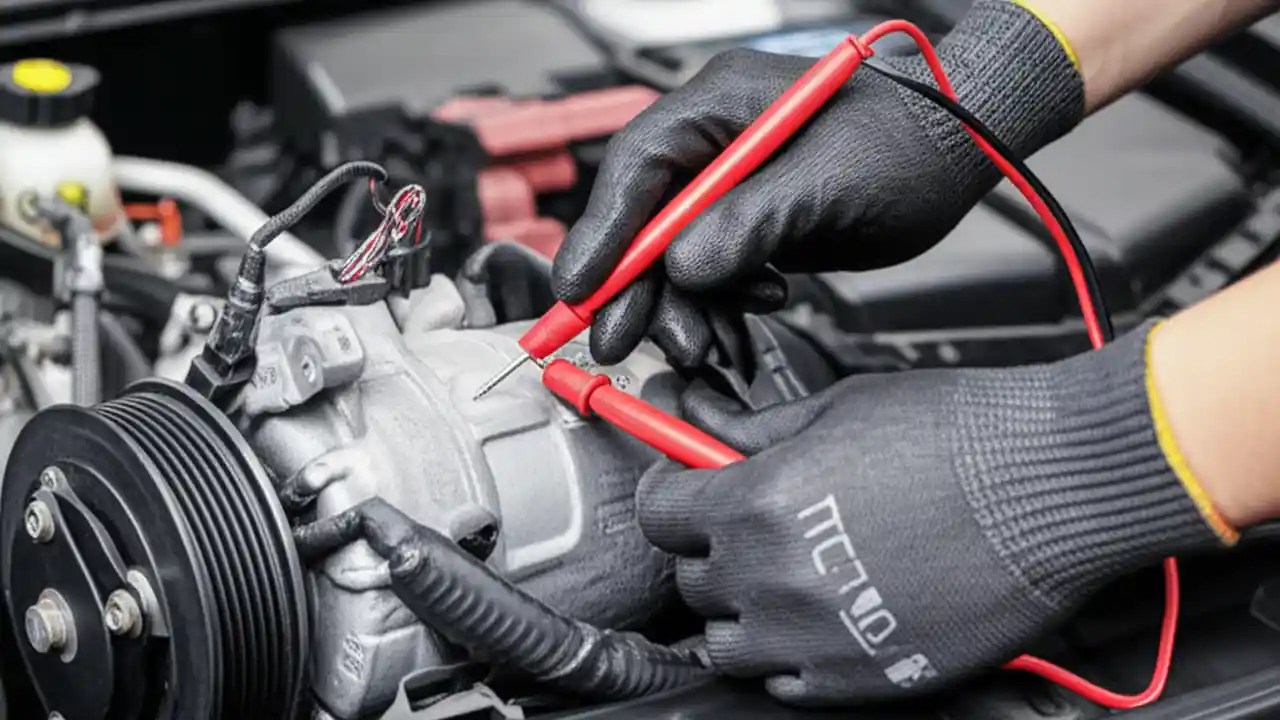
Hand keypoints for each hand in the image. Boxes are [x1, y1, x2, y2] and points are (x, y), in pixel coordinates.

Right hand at [552, 0, 1083, 366]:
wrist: (960, 154)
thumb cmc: (912, 142)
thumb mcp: (830, 182)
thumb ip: (751, 222)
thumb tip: (682, 267)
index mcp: (720, 105)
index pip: (637, 166)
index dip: (603, 230)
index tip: (581, 288)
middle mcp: (714, 144)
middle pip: (645, 220)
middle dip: (634, 288)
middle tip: (621, 344)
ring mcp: (731, 186)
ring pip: (675, 259)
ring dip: (681, 310)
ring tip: (702, 348)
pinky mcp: (750, 222)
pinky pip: (712, 275)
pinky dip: (718, 311)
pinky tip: (737, 332)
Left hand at [636, 324, 1227, 704]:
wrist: (1053, 483)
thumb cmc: (960, 433)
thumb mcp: (838, 408)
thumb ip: (756, 432)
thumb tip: (705, 429)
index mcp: (757, 503)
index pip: (658, 514)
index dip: (668, 495)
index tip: (682, 490)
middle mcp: (773, 577)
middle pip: (690, 580)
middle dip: (709, 549)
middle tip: (748, 525)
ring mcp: (814, 637)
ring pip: (727, 642)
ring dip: (741, 610)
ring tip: (786, 576)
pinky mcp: (861, 678)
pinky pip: (784, 684)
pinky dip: (787, 654)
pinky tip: (820, 618)